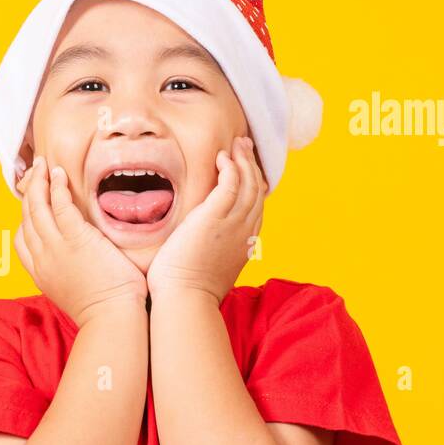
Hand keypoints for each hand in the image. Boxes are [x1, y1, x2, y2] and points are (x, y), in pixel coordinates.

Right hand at [14, 156, 147, 327]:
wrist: (111, 319)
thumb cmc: (104, 311)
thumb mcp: (75, 293)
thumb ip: (70, 274)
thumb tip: (79, 265)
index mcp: (41, 273)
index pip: (21, 241)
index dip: (24, 218)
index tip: (32, 204)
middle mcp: (42, 258)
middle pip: (26, 218)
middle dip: (28, 192)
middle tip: (35, 172)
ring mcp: (56, 248)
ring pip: (37, 207)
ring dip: (38, 182)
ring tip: (43, 165)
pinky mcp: (75, 238)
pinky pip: (58, 205)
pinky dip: (55, 187)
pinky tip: (59, 174)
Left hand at [146, 135, 264, 303]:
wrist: (186, 299)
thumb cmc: (189, 288)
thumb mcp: (211, 265)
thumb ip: (215, 248)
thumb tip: (205, 242)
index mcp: (246, 241)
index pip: (256, 204)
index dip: (253, 182)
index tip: (245, 167)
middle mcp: (246, 230)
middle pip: (257, 188)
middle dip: (252, 164)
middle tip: (243, 146)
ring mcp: (234, 223)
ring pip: (248, 182)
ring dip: (243, 159)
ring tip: (234, 145)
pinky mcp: (216, 217)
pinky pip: (231, 183)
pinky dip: (230, 167)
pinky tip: (222, 157)